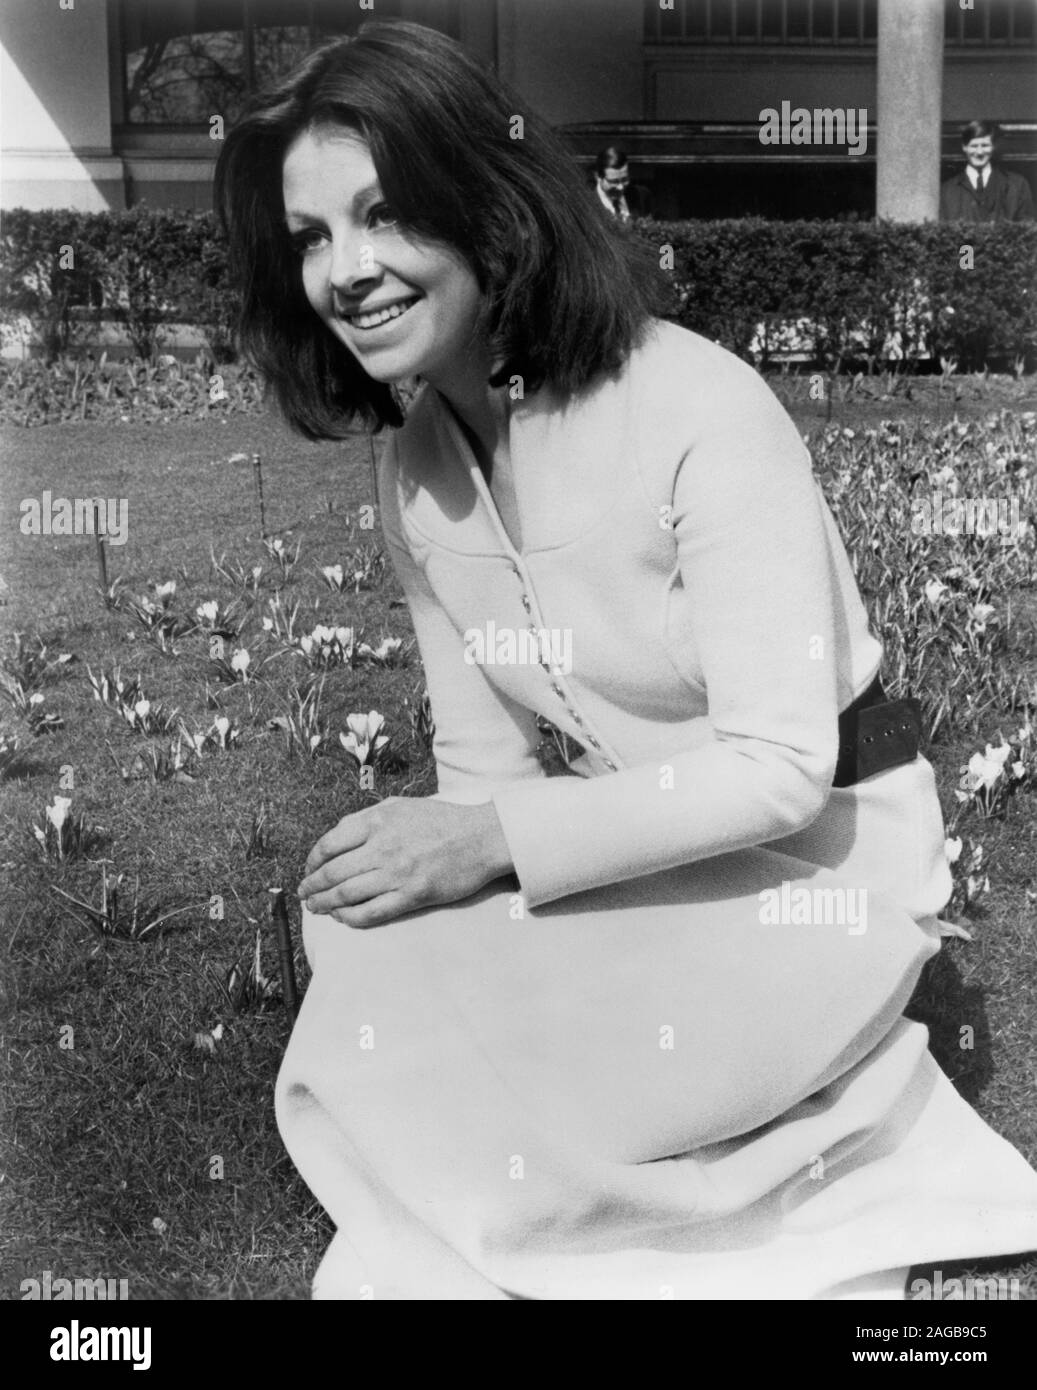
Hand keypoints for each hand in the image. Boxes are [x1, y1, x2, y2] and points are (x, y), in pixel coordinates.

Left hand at [296, 797, 513, 927]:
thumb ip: (368, 818)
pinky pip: (371, 913)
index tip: (308, 870)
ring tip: (316, 908)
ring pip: (346, 895)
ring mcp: (397, 874)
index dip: (311, 861)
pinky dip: (350, 918)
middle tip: (304, 894)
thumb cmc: (441, 820)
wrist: (481, 838)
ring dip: (324, 904)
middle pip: (332, 873)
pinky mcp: (412, 896)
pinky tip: (342, 918)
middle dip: (311, 887)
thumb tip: (336, 836)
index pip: (328, 845)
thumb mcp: (400, 807)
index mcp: (377, 821)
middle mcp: (382, 847)